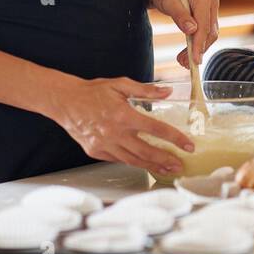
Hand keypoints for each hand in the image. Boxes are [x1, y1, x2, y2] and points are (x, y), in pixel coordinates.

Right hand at [54, 77, 195, 174]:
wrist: (65, 102)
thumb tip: (167, 92)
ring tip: (167, 169)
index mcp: (124, 115)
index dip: (175, 138)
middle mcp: (115, 133)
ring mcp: (105, 145)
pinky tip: (143, 163)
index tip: (188, 145)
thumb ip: (145, 90)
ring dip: (152, 166)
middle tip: (181, 165)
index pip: (156, 129)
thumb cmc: (93, 91)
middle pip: (146, 151)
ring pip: (133, 160)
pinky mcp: (96, 152)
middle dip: (166, 159)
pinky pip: (118, 160)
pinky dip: (132, 162)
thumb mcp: (120, 84)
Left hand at [147, 0, 220, 67]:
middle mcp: (211, 3)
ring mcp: (211, 10)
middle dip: (198, 50)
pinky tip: (188, 54)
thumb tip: (192, 30)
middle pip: (209, 33)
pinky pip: (206, 34)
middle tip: (183, 63)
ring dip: (198, 50)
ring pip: (209, 36)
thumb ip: (178, 14)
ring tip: (183, 61)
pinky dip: (198, 45)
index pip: (204, 26)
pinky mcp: (208, 17)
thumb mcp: (166, 1)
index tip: (194, 59)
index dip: (199, 44)